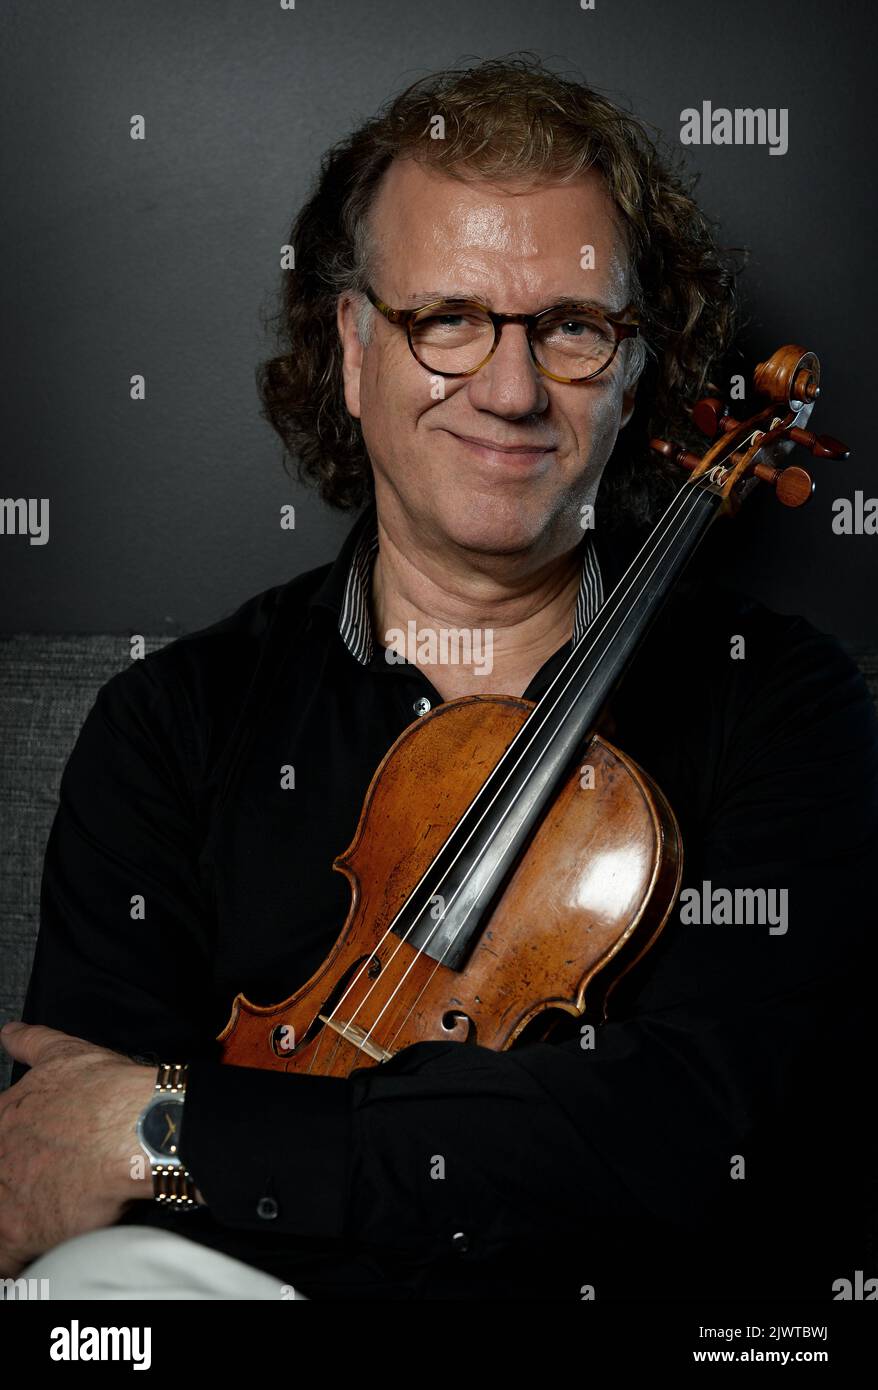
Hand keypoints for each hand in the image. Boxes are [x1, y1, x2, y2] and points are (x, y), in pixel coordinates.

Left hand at [0, 1020, 155, 1277]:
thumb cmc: (106, 1091)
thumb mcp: (64, 1053)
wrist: (135, 1130)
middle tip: (48, 1181)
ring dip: (15, 1213)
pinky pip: (4, 1259)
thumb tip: (9, 1031)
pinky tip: (34, 1250)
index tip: (30, 1155)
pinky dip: (14, 1258)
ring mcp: (3, 1195)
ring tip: (46, 1210)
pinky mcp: (18, 1232)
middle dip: (13, 1179)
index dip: (10, 1153)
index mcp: (3, 1116)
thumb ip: (31, 1042)